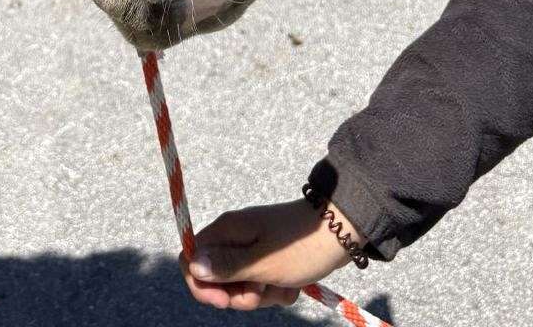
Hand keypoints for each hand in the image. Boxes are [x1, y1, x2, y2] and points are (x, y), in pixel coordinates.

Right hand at [180, 197, 353, 310]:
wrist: (341, 232)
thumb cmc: (301, 247)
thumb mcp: (263, 263)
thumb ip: (226, 266)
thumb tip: (193, 264)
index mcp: (227, 231)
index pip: (191, 258)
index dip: (201, 285)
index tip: (224, 301)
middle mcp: (235, 238)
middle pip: (217, 279)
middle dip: (239, 295)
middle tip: (262, 290)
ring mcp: (252, 248)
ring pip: (240, 286)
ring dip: (262, 295)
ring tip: (283, 285)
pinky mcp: (268, 258)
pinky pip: (260, 284)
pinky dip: (276, 290)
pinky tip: (292, 285)